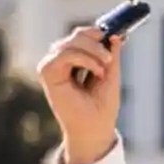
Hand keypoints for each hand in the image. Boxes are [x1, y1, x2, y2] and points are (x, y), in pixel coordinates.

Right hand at [36, 27, 123, 163]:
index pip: (81, 36)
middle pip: (76, 36)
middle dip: (95, 42)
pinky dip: (84, 58)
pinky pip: (65, 54)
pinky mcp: (47, 73)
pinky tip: (96, 72)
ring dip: (92, 51)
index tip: (115, 37)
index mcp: (75, 61)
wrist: (95, 130)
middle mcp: (62, 62)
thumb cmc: (102, 108)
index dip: (96, 32)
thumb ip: (111, 55)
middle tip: (109, 58)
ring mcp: (53, 66)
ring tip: (104, 68)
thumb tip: (116, 35)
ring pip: (70, 42)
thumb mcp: (111, 76)